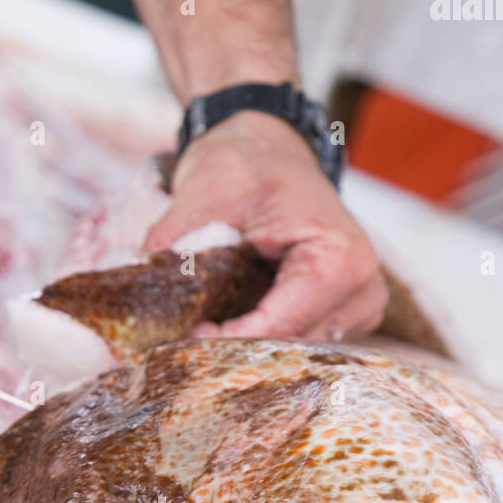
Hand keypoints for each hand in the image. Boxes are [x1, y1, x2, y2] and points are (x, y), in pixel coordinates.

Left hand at [145, 110, 386, 341]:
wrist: (269, 150)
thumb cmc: (247, 164)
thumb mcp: (205, 192)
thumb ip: (176, 242)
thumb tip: (139, 287)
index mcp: (342, 259)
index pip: (280, 327)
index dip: (228, 342)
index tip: (182, 340)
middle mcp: (362, 290)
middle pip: (290, 347)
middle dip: (235, 349)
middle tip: (181, 340)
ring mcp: (357, 307)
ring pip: (293, 352)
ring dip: (247, 348)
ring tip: (204, 326)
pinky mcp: (342, 316)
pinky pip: (297, 343)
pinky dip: (259, 338)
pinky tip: (229, 322)